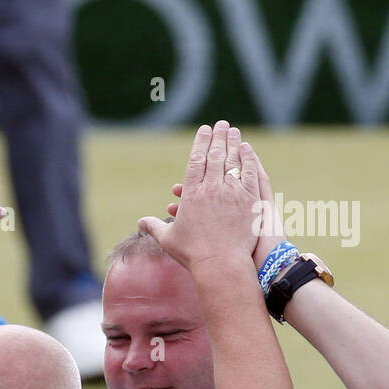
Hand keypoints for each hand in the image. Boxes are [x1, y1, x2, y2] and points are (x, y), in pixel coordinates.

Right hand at [138, 121, 260, 270]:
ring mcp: (231, 193)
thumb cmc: (192, 254)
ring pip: (232, 161)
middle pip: (215, 155)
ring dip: (233, 143)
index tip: (204, 130)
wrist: (220, 264)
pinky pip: (249, 173)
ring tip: (234, 131)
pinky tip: (247, 150)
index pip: (196, 161)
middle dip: (218, 137)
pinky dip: (248, 159)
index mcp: (191, 194)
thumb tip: (140, 223)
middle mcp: (211, 188)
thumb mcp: (169, 240)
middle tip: (221, 124)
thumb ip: (154, 227)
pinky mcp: (248, 200)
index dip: (200, 143)